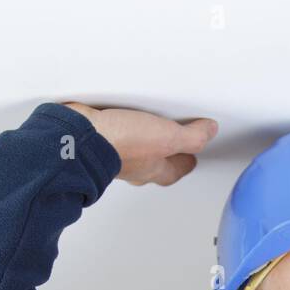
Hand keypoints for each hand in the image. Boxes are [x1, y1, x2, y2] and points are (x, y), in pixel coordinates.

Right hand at [62, 102, 218, 186]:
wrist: (80, 136)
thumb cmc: (119, 143)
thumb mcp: (167, 137)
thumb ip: (192, 137)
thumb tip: (208, 132)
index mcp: (152, 169)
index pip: (175, 171)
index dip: (186, 164)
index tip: (193, 158)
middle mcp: (132, 165)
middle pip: (153, 165)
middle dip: (163, 157)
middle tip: (170, 146)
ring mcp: (113, 153)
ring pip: (132, 152)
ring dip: (140, 143)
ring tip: (147, 129)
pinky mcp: (96, 138)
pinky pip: (113, 135)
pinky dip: (118, 128)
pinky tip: (117, 117)